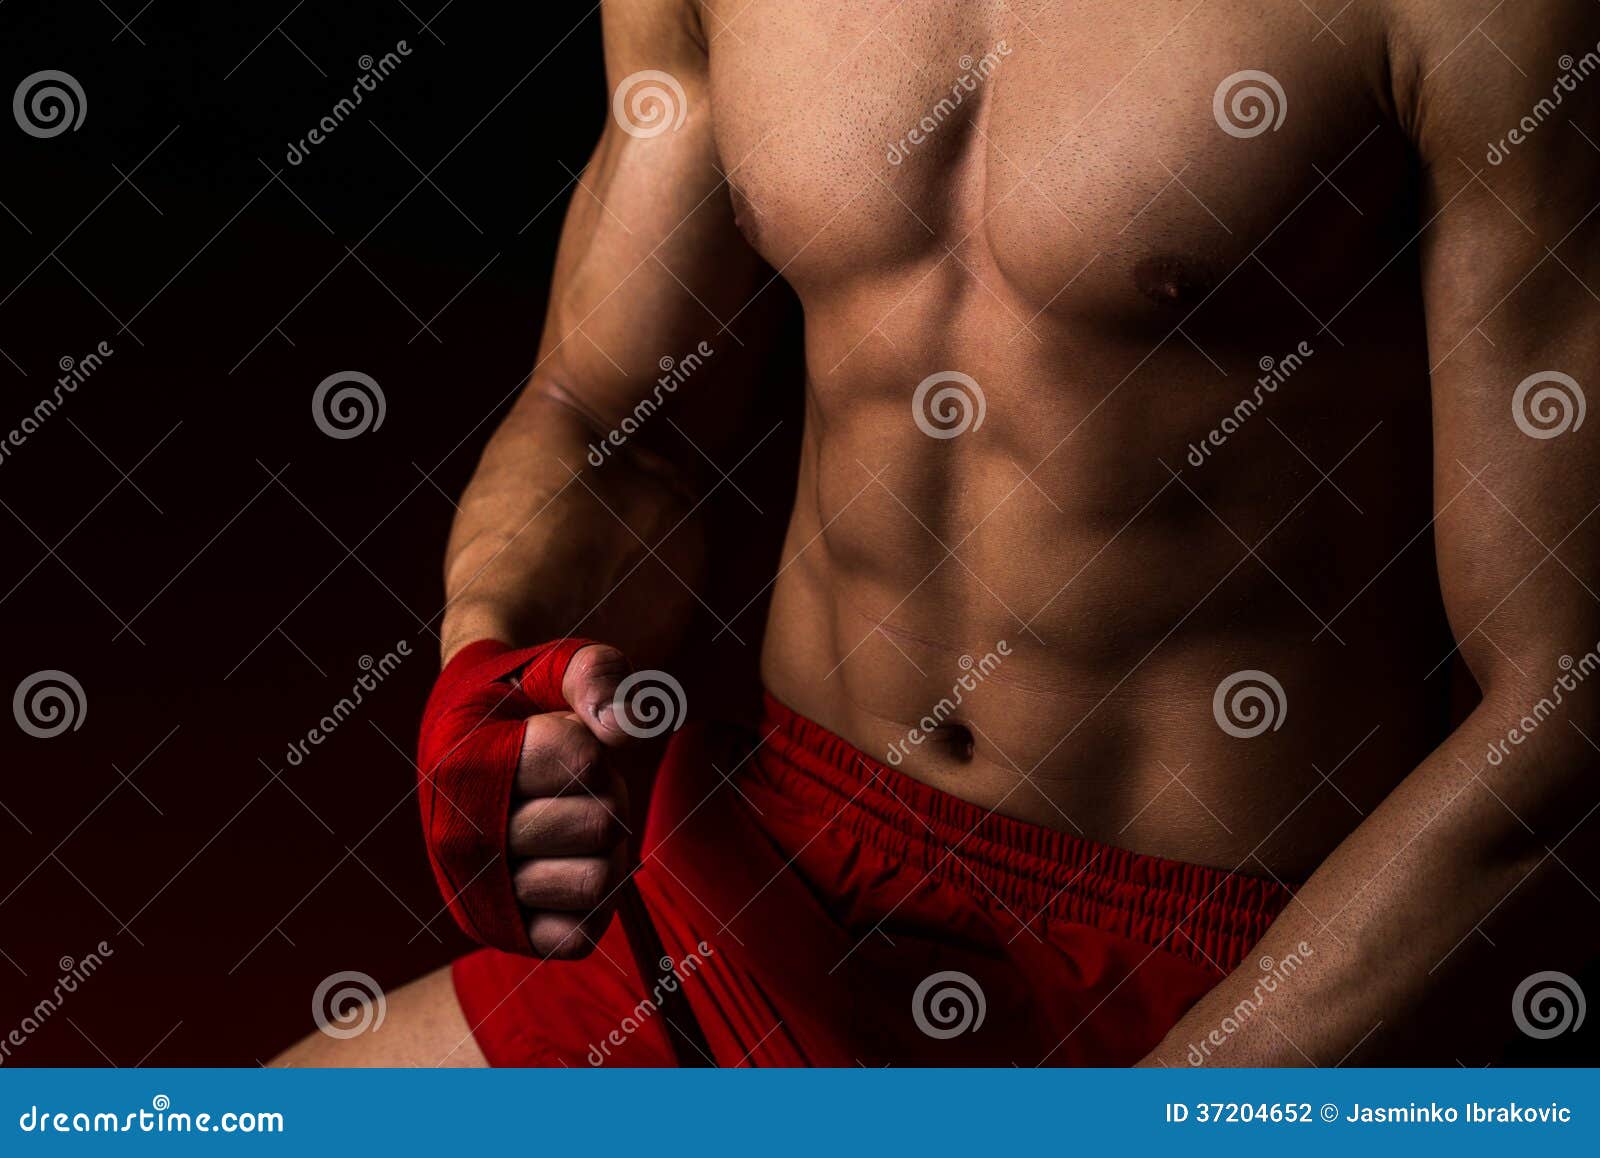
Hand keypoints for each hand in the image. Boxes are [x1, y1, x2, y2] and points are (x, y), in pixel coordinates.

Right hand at [417, 638, 634, 958]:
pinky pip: (578, 935)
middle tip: (571, 780)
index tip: (553, 731)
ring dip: (604, 845)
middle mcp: (459, 841)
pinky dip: (594, 900)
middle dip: (603, 791)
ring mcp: (482, 893)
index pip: (581, 759)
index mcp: (460, 767)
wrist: (484, 738)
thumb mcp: (558, 664)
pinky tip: (573, 862)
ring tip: (570, 817)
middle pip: (601, 823)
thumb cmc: (527, 696)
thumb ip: (596, 676)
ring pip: (597, 880)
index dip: (588, 737)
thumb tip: (626, 727)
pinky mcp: (509, 933)